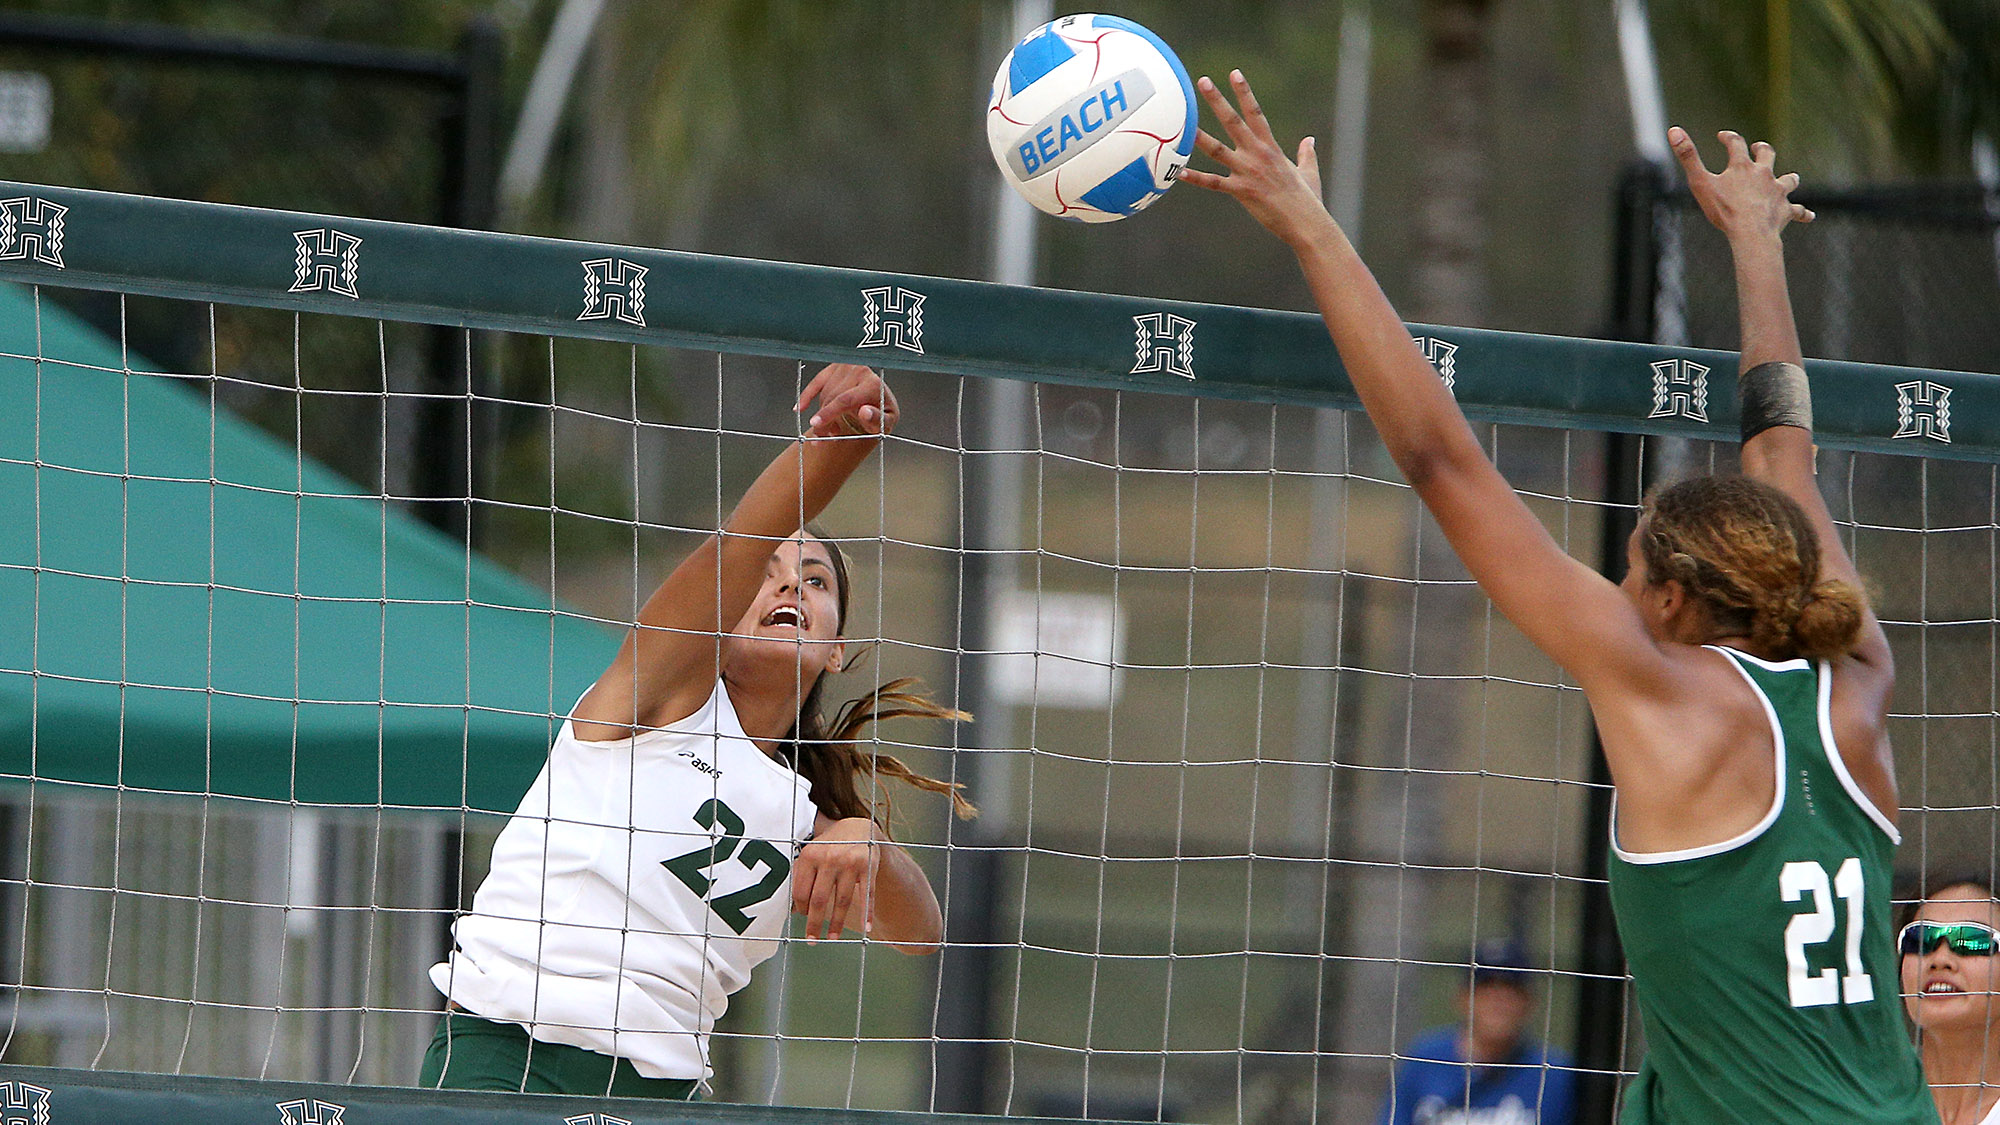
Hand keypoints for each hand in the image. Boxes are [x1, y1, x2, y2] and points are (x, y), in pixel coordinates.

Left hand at [791, 816, 881, 941]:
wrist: (859, 827)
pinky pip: (867, 895)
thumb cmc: (830, 845)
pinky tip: (866, 928)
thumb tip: (795, 908)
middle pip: (819, 899)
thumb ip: (802, 874)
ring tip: (832, 937)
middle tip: (812, 940)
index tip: (803, 918)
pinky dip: (867, 913)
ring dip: (837, 923)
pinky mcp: (868, 866)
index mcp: (810, 855)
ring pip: (841, 901)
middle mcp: (829, 858)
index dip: (800, 908)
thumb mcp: (812, 852)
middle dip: (814, 923)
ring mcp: (850, 862)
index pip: (801, 890)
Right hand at [797, 363, 896, 438]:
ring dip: (823, 415)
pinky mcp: (835, 367)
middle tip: (823, 439)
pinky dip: (807, 395)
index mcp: (873, 384)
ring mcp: (846, 367)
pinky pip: (816, 382)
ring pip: (824, 394)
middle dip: (825, 421)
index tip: (815, 425)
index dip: (829, 413)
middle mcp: (860, 371)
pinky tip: (800, 408)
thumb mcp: (888, 421)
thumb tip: (864, 412)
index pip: (846, 399)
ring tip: (831, 430)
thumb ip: (878, 419)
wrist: (880, 397)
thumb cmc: (883, 411)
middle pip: (832, 399)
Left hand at [1177, 70, 1330, 247]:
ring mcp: (1248, 171)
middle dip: (1218, 100)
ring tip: (1184, 123)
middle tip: (1203, 81)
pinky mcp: (1241, 190)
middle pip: (1234, 121)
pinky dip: (1194, 178)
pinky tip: (1178, 172)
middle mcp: (1257, 154)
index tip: (1234, 74)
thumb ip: (1307, 154)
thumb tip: (1310, 140)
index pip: (1255, 113)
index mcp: (1271, 148)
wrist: (1306, 222)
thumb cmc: (1308, 200)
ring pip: (1218, 149)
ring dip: (1199, 136)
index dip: (1244, 92)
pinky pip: (1212, 183)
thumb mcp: (1309, 172)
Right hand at [1669, 127, 1813, 242]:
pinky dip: (1802, 213)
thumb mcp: (1700, 182)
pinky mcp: (1786, 210)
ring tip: (1790, 178)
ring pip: (1789, 179)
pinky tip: (1808, 216)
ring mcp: (1777, 192)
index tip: (1723, 136)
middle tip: (1759, 147)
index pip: (1736, 143)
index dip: (1729, 138)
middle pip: (1767, 155)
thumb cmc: (1724, 209)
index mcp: (1742, 167)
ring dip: (1789, 178)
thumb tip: (1673, 129)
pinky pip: (1797, 211)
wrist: (1751, 232)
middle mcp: (1764, 174)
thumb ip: (1687, 156)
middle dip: (1763, 149)